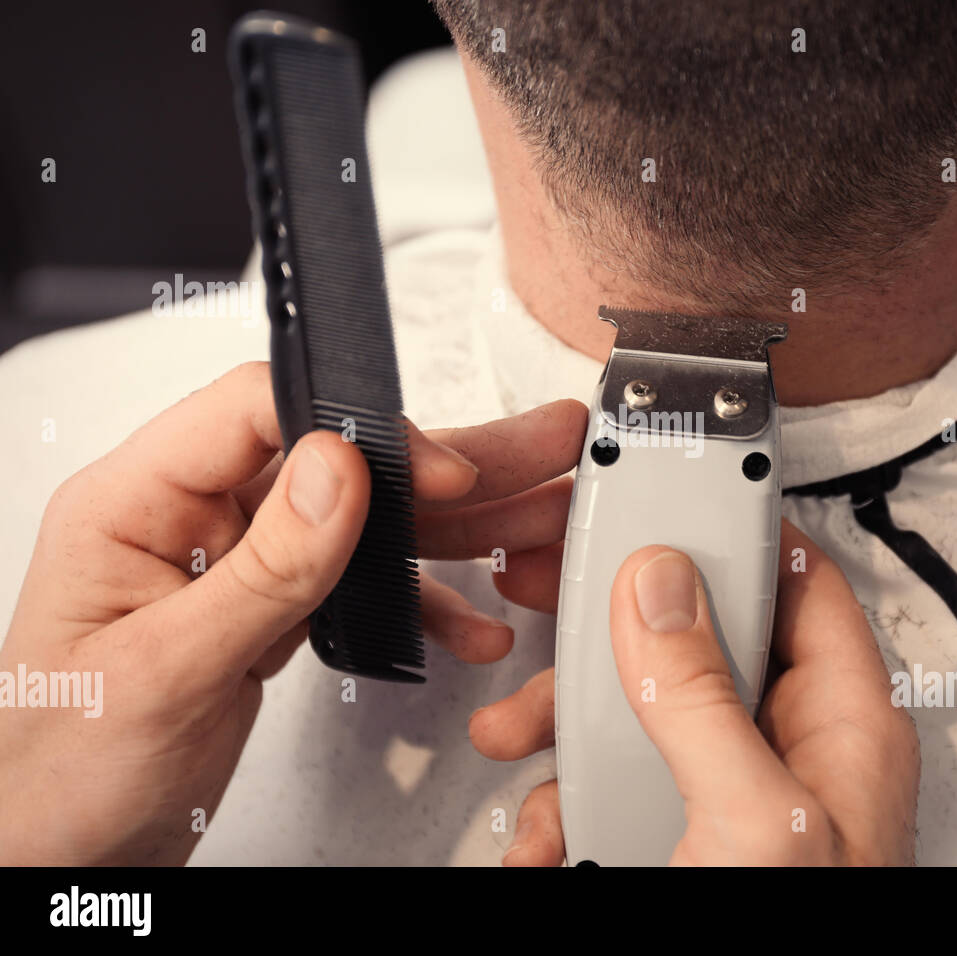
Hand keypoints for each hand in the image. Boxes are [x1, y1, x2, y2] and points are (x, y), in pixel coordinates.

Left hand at [0, 362, 585, 863]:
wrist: (59, 855)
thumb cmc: (58, 771)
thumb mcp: (165, 670)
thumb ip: (260, 569)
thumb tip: (336, 472)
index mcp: (136, 503)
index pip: (255, 414)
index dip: (356, 429)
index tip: (433, 469)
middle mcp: (190, 518)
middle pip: (330, 461)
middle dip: (440, 460)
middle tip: (530, 446)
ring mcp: (233, 564)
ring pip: (360, 521)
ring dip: (451, 529)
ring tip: (530, 514)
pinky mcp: (266, 609)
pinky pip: (356, 584)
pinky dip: (417, 604)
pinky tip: (469, 621)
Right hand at [472, 519, 919, 865]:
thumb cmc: (798, 939)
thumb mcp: (748, 818)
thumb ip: (703, 694)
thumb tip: (662, 586)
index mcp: (841, 727)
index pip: (801, 586)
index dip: (736, 534)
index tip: (661, 501)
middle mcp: (790, 755)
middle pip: (699, 640)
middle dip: (612, 635)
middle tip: (549, 603)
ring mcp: (732, 803)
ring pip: (642, 716)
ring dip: (568, 728)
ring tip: (521, 741)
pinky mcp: (681, 845)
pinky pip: (616, 792)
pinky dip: (565, 809)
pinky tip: (547, 839)